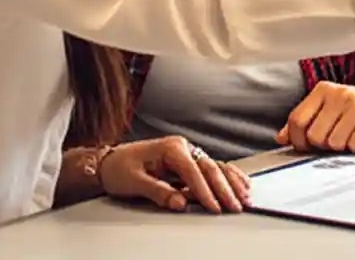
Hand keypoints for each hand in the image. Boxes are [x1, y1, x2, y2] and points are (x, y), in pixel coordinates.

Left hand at [99, 137, 249, 213]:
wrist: (109, 163)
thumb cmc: (119, 169)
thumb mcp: (134, 182)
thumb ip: (159, 192)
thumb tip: (180, 202)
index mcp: (171, 148)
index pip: (194, 172)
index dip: (205, 191)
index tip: (214, 207)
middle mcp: (183, 148)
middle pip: (211, 168)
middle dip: (225, 189)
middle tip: (235, 206)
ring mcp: (188, 153)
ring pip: (217, 167)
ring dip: (232, 182)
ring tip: (245, 196)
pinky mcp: (189, 162)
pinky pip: (214, 168)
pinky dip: (229, 176)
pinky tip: (241, 184)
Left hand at [278, 82, 354, 153]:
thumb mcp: (330, 109)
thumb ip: (305, 121)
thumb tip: (282, 138)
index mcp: (323, 89)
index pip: (297, 121)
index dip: (298, 140)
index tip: (308, 146)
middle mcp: (339, 93)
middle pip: (314, 135)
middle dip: (323, 145)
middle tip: (337, 138)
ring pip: (333, 143)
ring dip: (342, 147)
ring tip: (352, 135)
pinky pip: (353, 146)